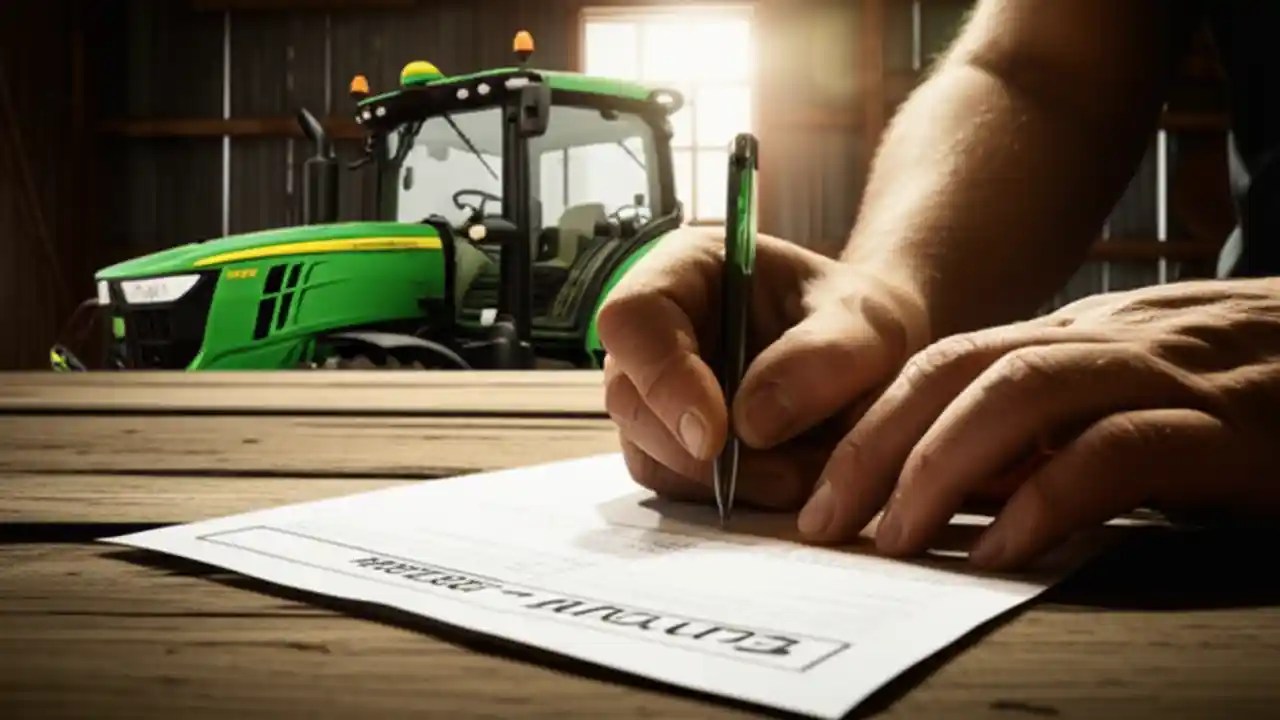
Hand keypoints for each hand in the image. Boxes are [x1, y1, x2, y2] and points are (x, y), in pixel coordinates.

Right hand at [596, 227, 929, 510]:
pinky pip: (674, 484)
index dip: (662, 379)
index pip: (632, 319)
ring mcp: (655, 390)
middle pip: (629, 397)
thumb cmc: (862, 324)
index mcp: (685, 269)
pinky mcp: (670, 442)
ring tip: (799, 473)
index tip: (716, 435)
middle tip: (782, 471)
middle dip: (698, 450)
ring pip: (648, 451)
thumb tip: (749, 423)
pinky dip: (728, 494)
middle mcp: (654, 331)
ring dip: (720, 481)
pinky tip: (783, 479)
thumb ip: (821, 358)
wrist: (872, 359)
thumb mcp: (868, 325)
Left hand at [799, 277, 1279, 569]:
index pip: (942, 363)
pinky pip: (1119, 451)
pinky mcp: (1228, 428)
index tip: (816, 489)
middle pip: (958, 370)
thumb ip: (1045, 434)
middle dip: (874, 444)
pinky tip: (1000, 552)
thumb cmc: (1239, 396)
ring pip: (1022, 393)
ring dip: (939, 465)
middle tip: (823, 520)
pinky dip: (1048, 501)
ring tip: (891, 537)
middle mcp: (1104, 342)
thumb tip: (948, 490)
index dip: (868, 422)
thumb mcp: (1126, 402)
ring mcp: (1166, 375)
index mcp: (1072, 340)